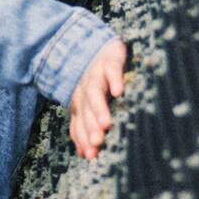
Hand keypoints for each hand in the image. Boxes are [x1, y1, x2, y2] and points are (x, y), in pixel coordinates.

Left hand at [65, 37, 127, 158]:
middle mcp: (85, 88)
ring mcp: (96, 73)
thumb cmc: (95, 80)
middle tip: (97, 143)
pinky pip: (111, 68)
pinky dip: (114, 79)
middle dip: (91, 127)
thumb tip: (85, 155)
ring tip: (106, 124)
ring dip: (99, 108)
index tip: (91, 156)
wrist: (92, 42)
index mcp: (80, 101)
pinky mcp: (109, 58)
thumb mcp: (88, 104)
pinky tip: (119, 92)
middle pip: (86, 109)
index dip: (84, 138)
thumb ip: (85, 128)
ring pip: (95, 91)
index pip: (80, 122)